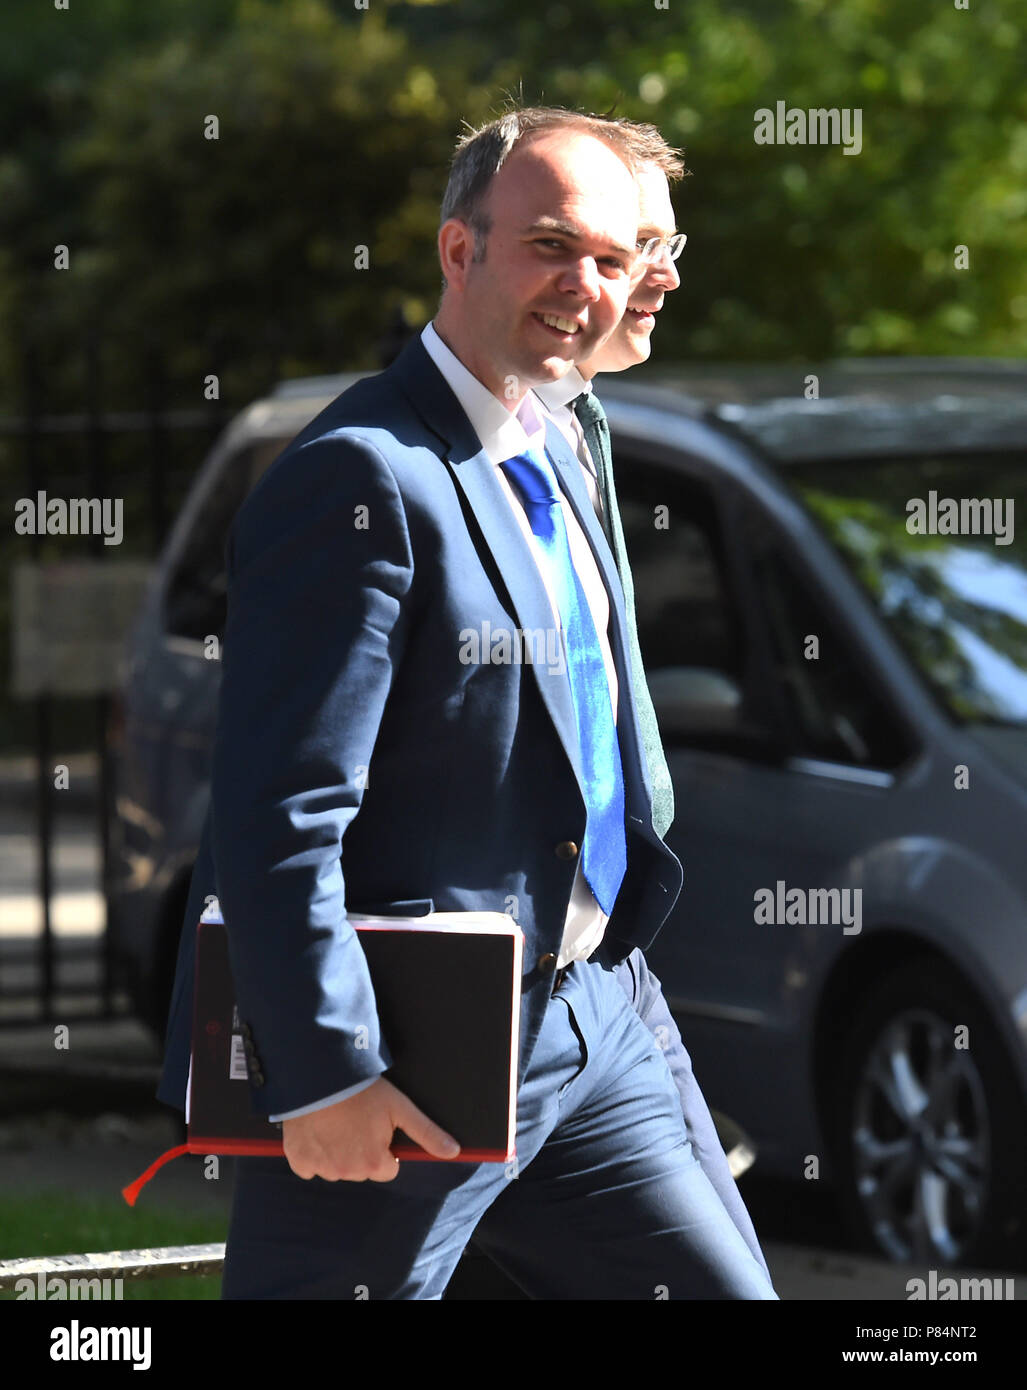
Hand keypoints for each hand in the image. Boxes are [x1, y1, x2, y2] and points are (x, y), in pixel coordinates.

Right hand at [281, 1077, 460, 1181]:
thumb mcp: (400, 1107)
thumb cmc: (364, 1089)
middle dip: (361, 1151)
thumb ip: (427, 1132)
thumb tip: (453, 1151)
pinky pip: (309, 1167)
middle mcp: (347, 1172)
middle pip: (361, 1170)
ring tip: (336, 1122)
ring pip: (336, 1169)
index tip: (377, 1127)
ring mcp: (321, 1169)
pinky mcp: (298, 1161)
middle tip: (356, 1121)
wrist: (321, 1074)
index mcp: (373, 1163)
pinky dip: (313, 1153)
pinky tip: (317, 1130)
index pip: (388, 1169)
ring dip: (337, 1152)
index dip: (385, 1148)